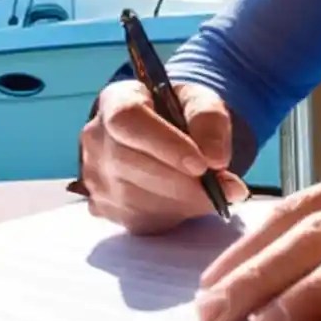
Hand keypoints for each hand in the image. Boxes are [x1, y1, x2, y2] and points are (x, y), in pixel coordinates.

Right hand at [79, 80, 247, 234]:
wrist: (162, 137)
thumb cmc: (178, 115)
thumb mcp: (200, 103)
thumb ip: (211, 121)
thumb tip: (215, 159)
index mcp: (115, 101)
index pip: (129, 121)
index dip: (164, 144)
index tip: (202, 164)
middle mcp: (95, 138)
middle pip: (131, 164)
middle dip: (182, 182)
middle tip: (226, 188)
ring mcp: (94, 176)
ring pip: (135, 198)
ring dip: (182, 202)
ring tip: (213, 193)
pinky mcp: (103, 206)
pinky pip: (138, 219)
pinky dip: (172, 215)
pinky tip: (188, 201)